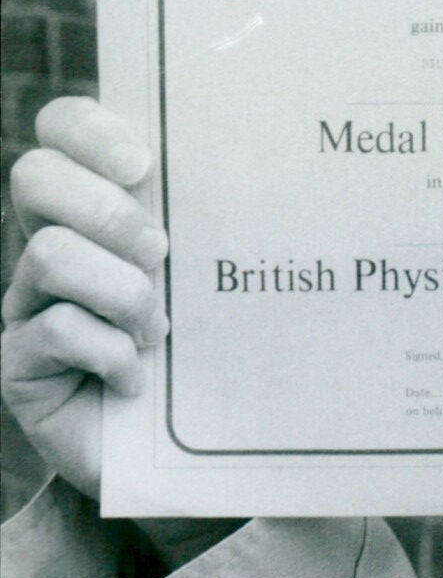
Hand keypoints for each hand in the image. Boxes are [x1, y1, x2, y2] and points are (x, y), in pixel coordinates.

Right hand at [4, 97, 239, 565]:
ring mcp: (29, 302)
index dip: (89, 128)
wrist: (187, 449)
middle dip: (105, 208)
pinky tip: (138, 379)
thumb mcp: (218, 272)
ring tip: (159, 332)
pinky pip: (51, 332)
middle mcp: (54, 242)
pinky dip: (108, 353)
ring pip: (48, 254)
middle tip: (163, 252)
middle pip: (34, 175)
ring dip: (120, 292)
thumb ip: (221, 218)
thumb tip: (282, 158)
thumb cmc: (212, 346)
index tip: (145, 162)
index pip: (62, 128)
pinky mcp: (18, 363)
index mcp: (100, 203)